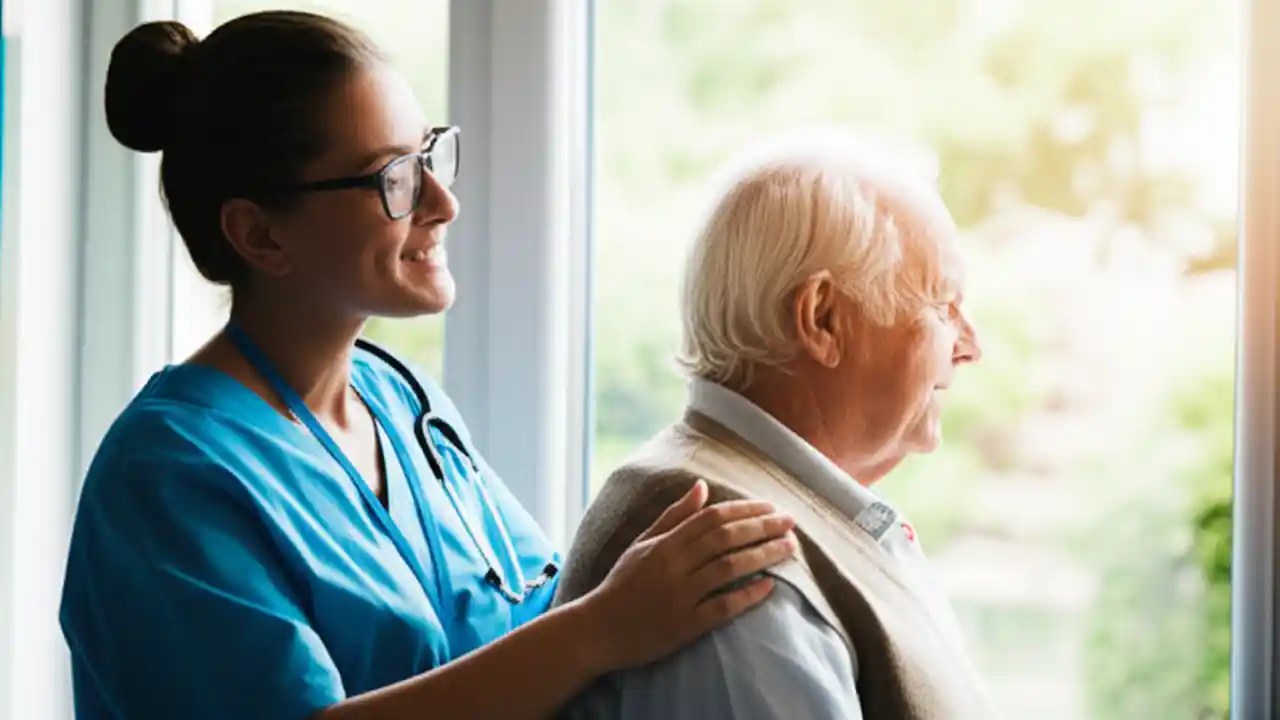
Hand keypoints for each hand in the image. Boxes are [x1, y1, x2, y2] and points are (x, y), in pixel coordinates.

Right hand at [579, 479, 796, 671]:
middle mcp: (673, 565)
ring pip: (728, 568)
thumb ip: (674, 515)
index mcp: (664, 543)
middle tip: (791, 523)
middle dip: (762, 528)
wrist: (598, 629)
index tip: (772, 507)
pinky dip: (747, 595)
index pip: (712, 518)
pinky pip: (722, 607)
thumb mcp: (643, 543)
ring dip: (763, 555)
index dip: (746, 510)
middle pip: (725, 538)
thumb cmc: (622, 583)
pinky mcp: (685, 625)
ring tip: (789, 548)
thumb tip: (702, 486)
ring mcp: (680, 596)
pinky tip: (769, 586)